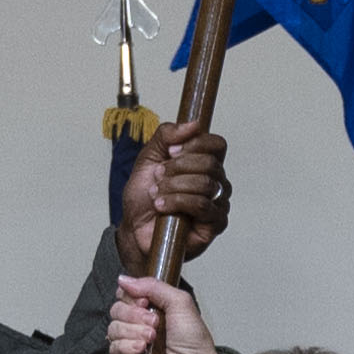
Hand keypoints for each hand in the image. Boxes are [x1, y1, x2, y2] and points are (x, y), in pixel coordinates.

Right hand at [108, 276, 224, 353]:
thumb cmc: (193, 340)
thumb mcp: (179, 302)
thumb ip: (153, 286)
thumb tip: (124, 279)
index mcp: (149, 307)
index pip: (124, 294)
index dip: (131, 297)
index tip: (146, 303)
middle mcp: (137, 323)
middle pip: (116, 309)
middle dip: (134, 315)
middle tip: (155, 323)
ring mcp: (130, 342)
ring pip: (113, 328)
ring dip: (134, 331)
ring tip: (152, 339)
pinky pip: (113, 348)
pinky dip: (127, 346)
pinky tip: (142, 349)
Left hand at [118, 127, 229, 267]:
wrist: (134, 229)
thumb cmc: (144, 198)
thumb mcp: (148, 158)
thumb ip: (167, 135)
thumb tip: (193, 124)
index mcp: (204, 163)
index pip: (216, 144)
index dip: (194, 144)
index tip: (171, 152)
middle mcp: (216, 181)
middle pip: (210, 163)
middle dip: (177, 168)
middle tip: (159, 176)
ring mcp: (218, 203)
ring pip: (206, 184)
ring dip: (174, 186)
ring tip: (157, 194)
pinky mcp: (215, 224)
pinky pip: (202, 206)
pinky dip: (178, 202)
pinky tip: (162, 207)